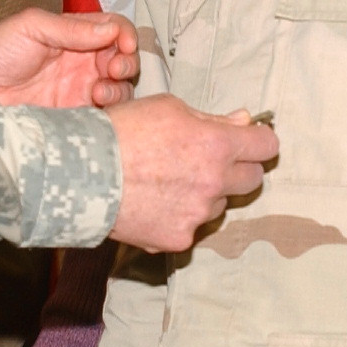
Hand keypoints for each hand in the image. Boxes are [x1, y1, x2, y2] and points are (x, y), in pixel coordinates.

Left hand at [0, 9, 138, 108]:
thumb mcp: (31, 27)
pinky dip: (112, 108)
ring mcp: (83, 88)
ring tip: (99, 91)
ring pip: (121, 86)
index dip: (126, 34)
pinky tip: (96, 104)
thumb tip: (110, 30)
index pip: (115, 28)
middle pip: (124, 58)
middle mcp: (85, 60)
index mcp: (76, 34)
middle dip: (127, 62)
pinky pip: (107, 113)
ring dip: (120, 87)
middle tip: (113, 69)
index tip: (124, 44)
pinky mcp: (78, 114)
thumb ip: (70, 28)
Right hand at [105, 99, 276, 250]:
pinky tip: (153, 203)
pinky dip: (178, 217)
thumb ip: (212, 119)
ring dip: (205, 194)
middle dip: (238, 169)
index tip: (250, 140)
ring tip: (168, 182)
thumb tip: (244, 121)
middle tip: (211, 161)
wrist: (79, 172)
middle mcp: (214, 183)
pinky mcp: (177, 239)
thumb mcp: (169, 108)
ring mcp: (197, 215)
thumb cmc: (122, 131)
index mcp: (217, 145)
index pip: (266, 146)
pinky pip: (191, 227)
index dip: (258, 140)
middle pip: (252, 180)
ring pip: (218, 205)